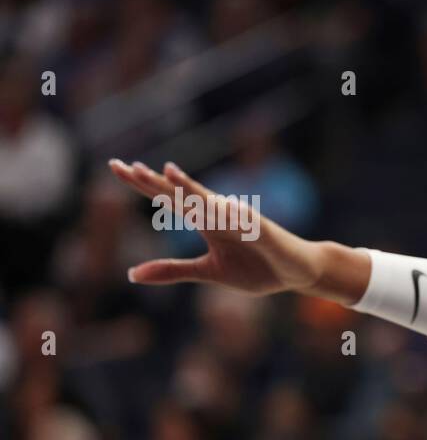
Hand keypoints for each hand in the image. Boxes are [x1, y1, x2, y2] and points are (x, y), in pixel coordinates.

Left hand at [108, 159, 337, 296]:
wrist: (298, 271)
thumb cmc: (257, 269)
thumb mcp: (209, 272)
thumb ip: (172, 270)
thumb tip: (132, 274)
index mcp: (204, 222)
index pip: (168, 198)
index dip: (143, 184)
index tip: (115, 167)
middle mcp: (218, 214)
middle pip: (182, 193)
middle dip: (154, 180)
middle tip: (122, 165)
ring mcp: (240, 220)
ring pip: (210, 201)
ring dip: (189, 187)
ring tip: (165, 171)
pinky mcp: (262, 231)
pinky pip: (243, 220)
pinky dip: (229, 212)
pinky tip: (213, 203)